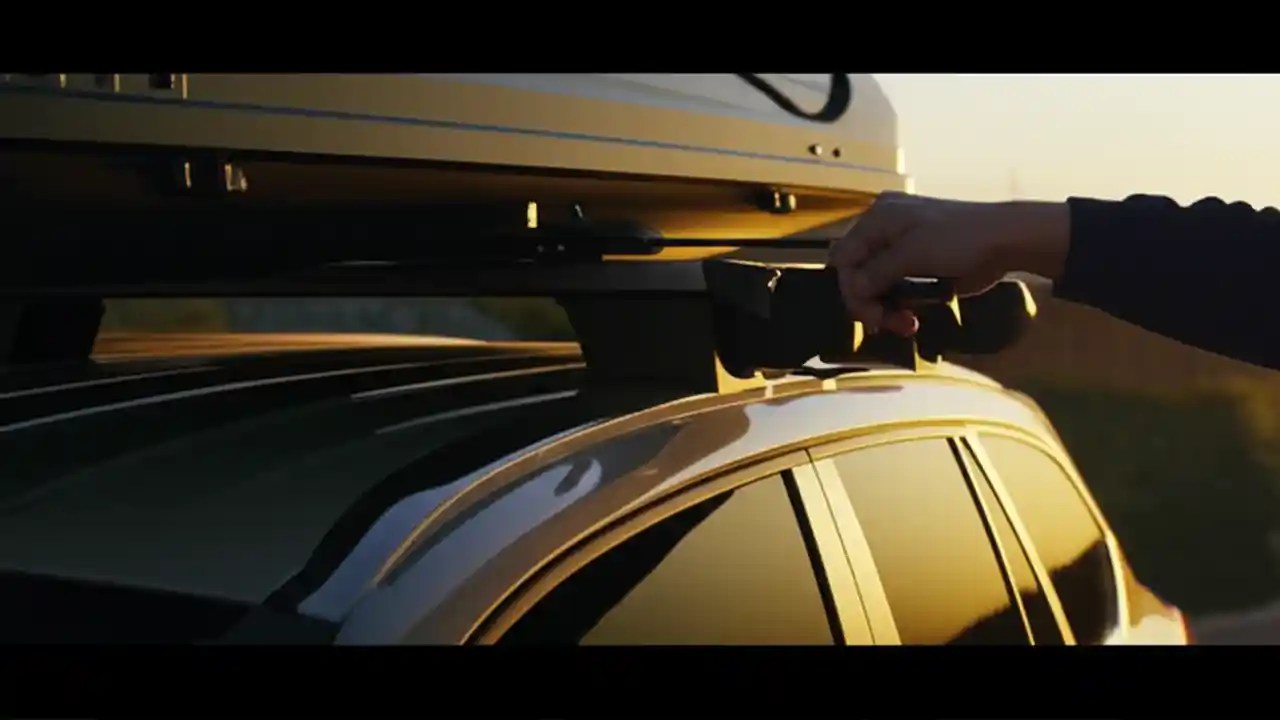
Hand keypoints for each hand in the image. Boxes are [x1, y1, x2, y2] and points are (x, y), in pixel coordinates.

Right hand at [827, 192, 1069, 335]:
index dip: (852, 290)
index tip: (870, 315)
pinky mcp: (916, 266)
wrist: (1006, 240)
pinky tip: (912, 318)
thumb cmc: (959, 239)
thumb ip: (877, 272)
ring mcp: (900, 248)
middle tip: (889, 325)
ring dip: (886, 310)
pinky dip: (898, 306)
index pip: (845, 259)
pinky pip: (894, 289)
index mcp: (878, 218)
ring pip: (875, 286)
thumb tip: (851, 290)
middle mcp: (883, 231)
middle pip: (857, 275)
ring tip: (908, 325)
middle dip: (870, 303)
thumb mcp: (913, 253)